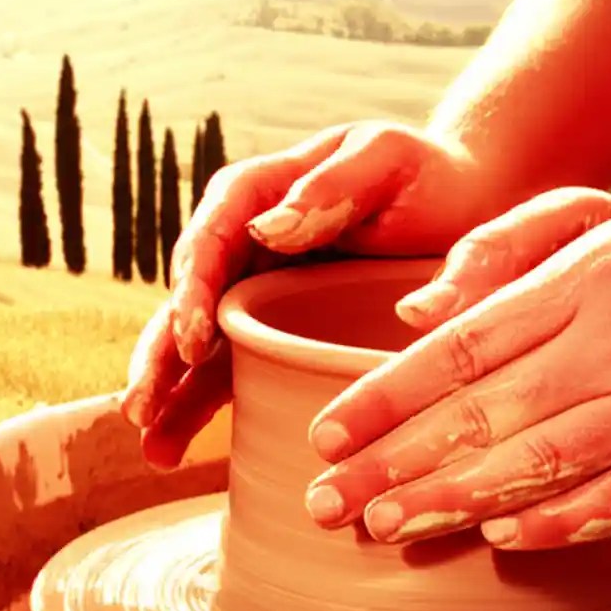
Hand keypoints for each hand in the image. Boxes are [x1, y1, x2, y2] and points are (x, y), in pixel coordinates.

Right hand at [122, 121, 513, 468]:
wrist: (468, 205)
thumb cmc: (430, 176)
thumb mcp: (388, 161)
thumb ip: (331, 186)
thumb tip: (266, 230)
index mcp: (266, 189)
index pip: (213, 234)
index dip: (194, 286)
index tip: (194, 339)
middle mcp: (248, 241)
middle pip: (189, 295)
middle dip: (162, 351)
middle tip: (142, 405)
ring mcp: (258, 291)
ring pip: (195, 340)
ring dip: (167, 389)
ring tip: (150, 442)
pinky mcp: (275, 333)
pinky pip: (226, 369)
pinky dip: (195, 407)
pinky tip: (171, 450)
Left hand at [302, 189, 610, 549]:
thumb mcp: (596, 232)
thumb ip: (502, 268)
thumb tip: (414, 316)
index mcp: (578, 284)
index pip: (457, 351)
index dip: (383, 398)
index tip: (325, 436)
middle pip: (483, 414)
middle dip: (396, 462)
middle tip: (330, 501)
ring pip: (540, 461)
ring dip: (456, 498)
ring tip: (388, 525)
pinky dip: (561, 522)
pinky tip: (500, 540)